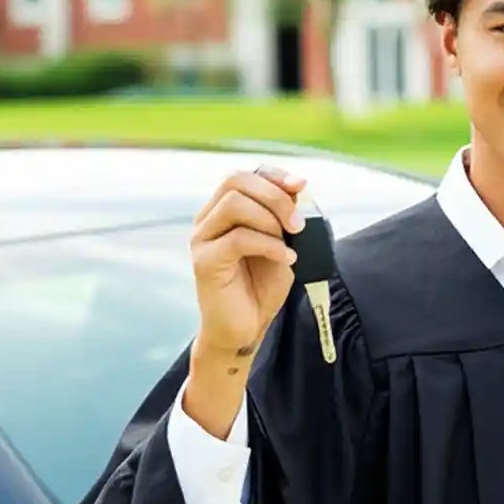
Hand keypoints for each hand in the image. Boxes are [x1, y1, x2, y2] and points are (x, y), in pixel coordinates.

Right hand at [190, 165, 305, 361]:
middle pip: (236, 181)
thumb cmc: (261, 286)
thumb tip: (297, 188)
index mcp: (224, 210)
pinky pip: (238, 238)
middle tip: (298, 224)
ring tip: (291, 243)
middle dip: (276, 196)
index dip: (273, 175)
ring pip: (234, 204)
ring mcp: (203, 239)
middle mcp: (208, 219)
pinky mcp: (204, 262)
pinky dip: (269, 245)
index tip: (300, 185)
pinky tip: (285, 259)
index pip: (244, 175)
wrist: (246, 328)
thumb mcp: (282, 243)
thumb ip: (284, 216)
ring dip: (271, 219)